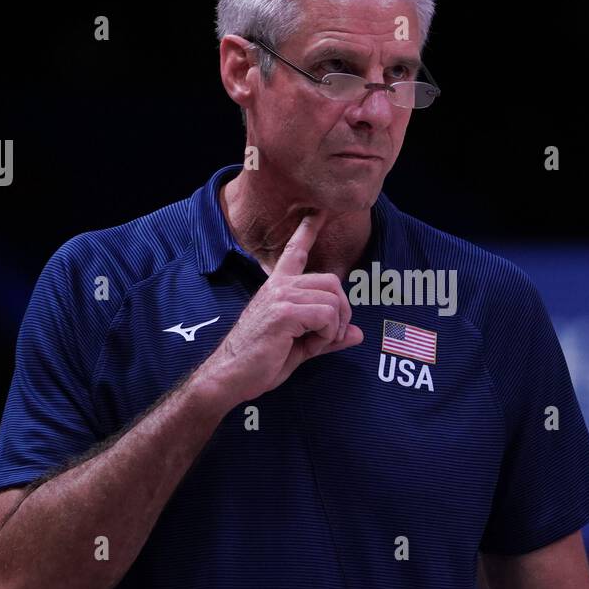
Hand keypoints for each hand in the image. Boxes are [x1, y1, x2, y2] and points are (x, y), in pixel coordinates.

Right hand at [196, 210, 363, 404]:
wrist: (230, 377)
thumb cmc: (260, 363)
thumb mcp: (301, 348)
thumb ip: (328, 337)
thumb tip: (357, 334)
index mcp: (277, 288)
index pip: (294, 252)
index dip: (308, 230)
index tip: (318, 212)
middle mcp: (278, 286)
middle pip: (332, 281)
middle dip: (342, 310)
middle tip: (332, 335)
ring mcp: (280, 296)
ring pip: (332, 298)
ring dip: (335, 325)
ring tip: (319, 342)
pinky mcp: (284, 312)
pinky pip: (326, 314)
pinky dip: (329, 333)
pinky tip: (313, 344)